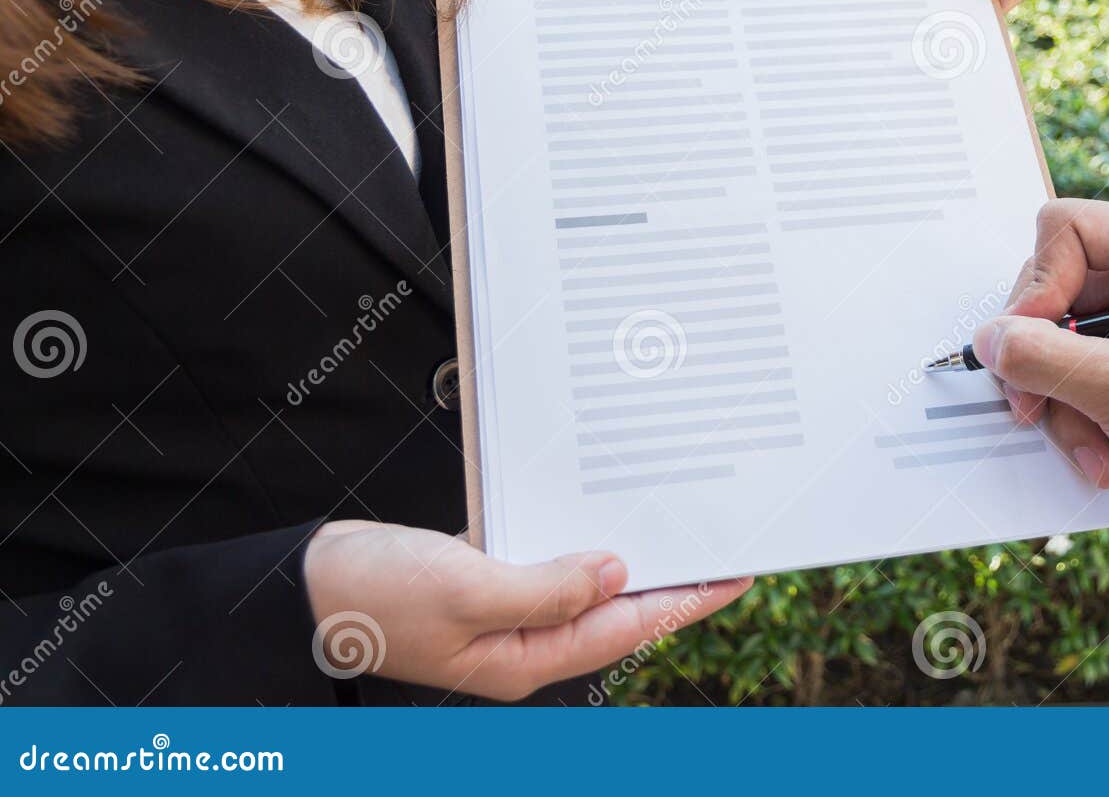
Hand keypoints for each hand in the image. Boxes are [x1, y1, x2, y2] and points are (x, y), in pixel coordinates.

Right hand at [304, 520, 749, 700]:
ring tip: (678, 531)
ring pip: (586, 585)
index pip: (626, 628)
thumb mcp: (466, 589)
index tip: (736, 577)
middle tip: (723, 548)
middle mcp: (522, 643)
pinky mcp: (486, 583)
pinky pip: (550, 564)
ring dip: (629, 558)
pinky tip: (602, 518)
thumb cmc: (374, 595)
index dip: (686, 603)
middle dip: (670, 582)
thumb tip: (616, 574)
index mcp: (523, 659)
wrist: (303, 586)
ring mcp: (504, 615)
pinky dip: (580, 543)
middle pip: (616, 611)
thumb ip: (546, 587)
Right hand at [974, 199, 1108, 564]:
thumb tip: (987, 340)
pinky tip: (1107, 459)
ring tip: (1093, 451)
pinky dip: (1082, 421)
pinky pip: (1082, 380)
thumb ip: (1044, 358)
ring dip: (1064, 405)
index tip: (1024, 346)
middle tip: (1037, 407)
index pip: (1068, 232)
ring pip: (1061, 344)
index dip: (1036, 287)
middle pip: (1055, 292)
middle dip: (1046, 362)